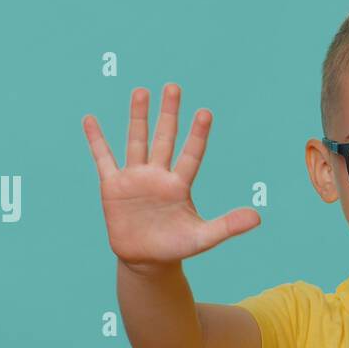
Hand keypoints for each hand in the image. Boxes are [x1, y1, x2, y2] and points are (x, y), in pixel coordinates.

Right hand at [82, 84, 260, 271]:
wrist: (146, 260)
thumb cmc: (176, 246)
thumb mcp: (203, 238)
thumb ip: (228, 226)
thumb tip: (258, 218)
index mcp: (180, 185)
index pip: (191, 154)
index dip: (197, 135)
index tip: (205, 113)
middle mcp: (158, 175)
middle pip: (164, 139)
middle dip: (169, 114)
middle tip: (174, 87)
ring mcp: (135, 178)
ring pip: (137, 141)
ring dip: (138, 117)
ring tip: (141, 91)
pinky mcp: (113, 186)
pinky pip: (103, 159)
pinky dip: (96, 140)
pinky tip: (90, 119)